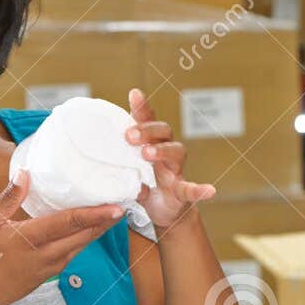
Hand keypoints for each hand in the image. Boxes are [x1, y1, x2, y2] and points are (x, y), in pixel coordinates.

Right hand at [0, 172, 124, 304]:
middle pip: (85, 234)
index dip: (95, 214)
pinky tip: (92, 225)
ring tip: (115, 211)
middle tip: (126, 201)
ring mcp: (52, 266)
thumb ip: (8, 198)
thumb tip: (24, 173)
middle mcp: (47, 254)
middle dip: (107, 220)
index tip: (116, 206)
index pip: (69, 223)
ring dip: (100, 228)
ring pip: (83, 244)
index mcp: (30, 239)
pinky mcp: (53, 272)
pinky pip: (75, 251)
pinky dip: (87, 237)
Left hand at [126, 88, 216, 229]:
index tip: (134, 94)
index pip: (148, 120)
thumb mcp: (126, 167)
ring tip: (147, 153)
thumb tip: (94, 143)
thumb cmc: (143, 183)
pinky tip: (210, 191)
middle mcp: (166, 151)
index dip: (143, 107)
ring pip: (176, 152)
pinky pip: (192, 189)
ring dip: (162, 150)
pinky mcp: (182, 191)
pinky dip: (201, 189)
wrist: (161, 210)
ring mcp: (176, 170)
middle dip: (147, 130)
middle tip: (129, 136)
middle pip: (163, 131)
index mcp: (151, 142)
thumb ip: (116, 156)